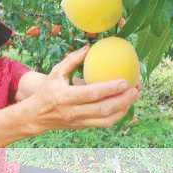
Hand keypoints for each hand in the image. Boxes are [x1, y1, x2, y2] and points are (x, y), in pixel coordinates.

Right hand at [19, 46, 140, 133]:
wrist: (36, 116)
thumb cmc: (47, 91)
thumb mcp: (55, 72)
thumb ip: (72, 60)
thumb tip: (89, 47)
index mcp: (66, 97)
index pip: (92, 94)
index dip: (110, 89)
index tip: (125, 81)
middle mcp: (74, 111)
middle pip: (104, 109)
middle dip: (123, 100)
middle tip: (136, 88)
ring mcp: (80, 121)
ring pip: (107, 119)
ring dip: (124, 108)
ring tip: (135, 95)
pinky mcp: (84, 126)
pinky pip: (105, 123)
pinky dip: (118, 115)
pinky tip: (126, 104)